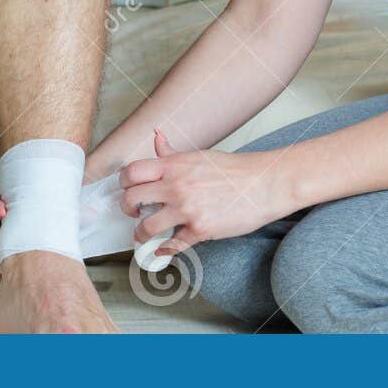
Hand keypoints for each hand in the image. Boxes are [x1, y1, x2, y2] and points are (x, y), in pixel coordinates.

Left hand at [119, 130, 294, 256]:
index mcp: (174, 165)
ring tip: (143, 235)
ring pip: (147, 227)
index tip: (127, 190)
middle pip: (132, 199)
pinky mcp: (201, 229)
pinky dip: (165, 250)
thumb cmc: (233, 169)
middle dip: (127, 209)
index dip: (123, 183)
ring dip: (141, 234)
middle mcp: (176, 185)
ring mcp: (187, 209)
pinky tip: (164, 249)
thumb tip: (156, 137)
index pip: (132, 172)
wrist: (264, 184)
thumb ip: (172, 153)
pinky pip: (173, 245)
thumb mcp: (199, 155)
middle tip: (132, 213)